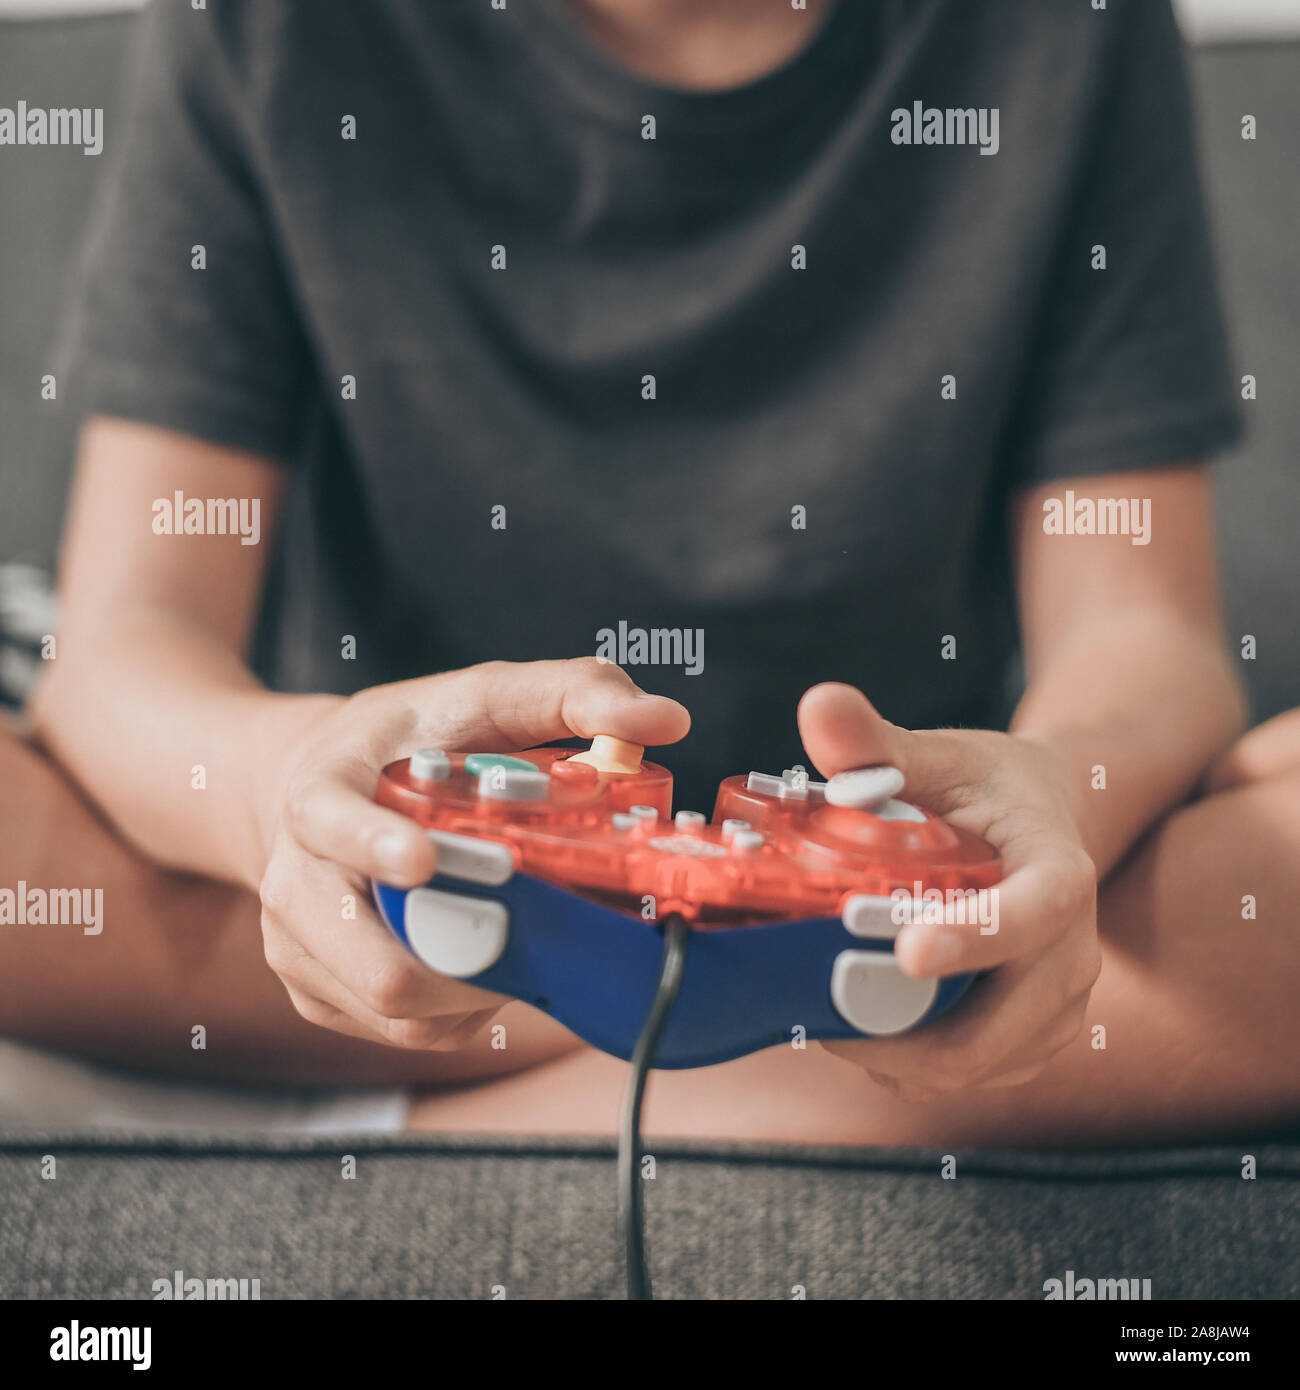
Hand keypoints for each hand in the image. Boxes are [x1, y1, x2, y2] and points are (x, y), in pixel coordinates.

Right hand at [257, 658, 689, 1048]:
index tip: (425, 859)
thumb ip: (572, 693)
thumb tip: (665, 719)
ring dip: (476, 986)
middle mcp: (296, 879)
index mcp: (321, 792)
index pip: (330, 824)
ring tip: (515, 929)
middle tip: (532, 923)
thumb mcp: (485, 695)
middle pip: (374, 961)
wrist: (322, 784)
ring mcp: (301, 947)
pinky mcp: (322, 995)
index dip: (376, 847)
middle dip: (469, 956)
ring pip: (397, 1011)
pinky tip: (487, 954)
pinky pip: (405, 1032)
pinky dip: (462, 1007)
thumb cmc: (412, 739)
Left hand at [799, 683, 1099, 1098]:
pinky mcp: (1033, 1037)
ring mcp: (1057, 1004)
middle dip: (907, 1030)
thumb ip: (878, 741)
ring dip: (897, 1056)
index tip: (910, 952)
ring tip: (821, 1017)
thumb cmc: (988, 788)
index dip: (975, 937)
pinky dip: (910, 1065)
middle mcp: (1072, 951)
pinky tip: (854, 1030)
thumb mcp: (943, 755)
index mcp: (1059, 873)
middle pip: (1001, 1024)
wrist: (1044, 824)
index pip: (1034, 915)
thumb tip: (817, 704)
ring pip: (977, 1065)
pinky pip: (971, 1075)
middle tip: (817, 1008)